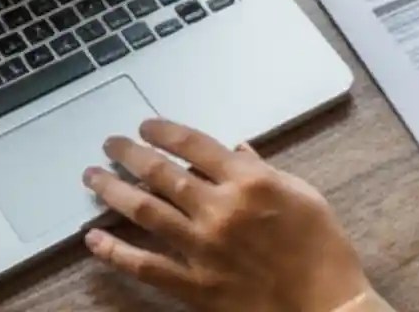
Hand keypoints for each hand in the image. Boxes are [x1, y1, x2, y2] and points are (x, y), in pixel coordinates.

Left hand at [82, 119, 372, 311]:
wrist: (326, 305)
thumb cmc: (321, 246)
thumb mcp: (302, 193)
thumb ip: (263, 169)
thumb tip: (236, 150)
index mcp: (248, 181)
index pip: (193, 145)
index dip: (163, 131)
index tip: (144, 125)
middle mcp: (219, 209)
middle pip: (161, 173)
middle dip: (129, 154)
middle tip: (109, 144)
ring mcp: (203, 248)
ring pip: (145, 211)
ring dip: (113, 191)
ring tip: (92, 177)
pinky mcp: (195, 285)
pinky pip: (146, 266)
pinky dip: (116, 252)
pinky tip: (93, 240)